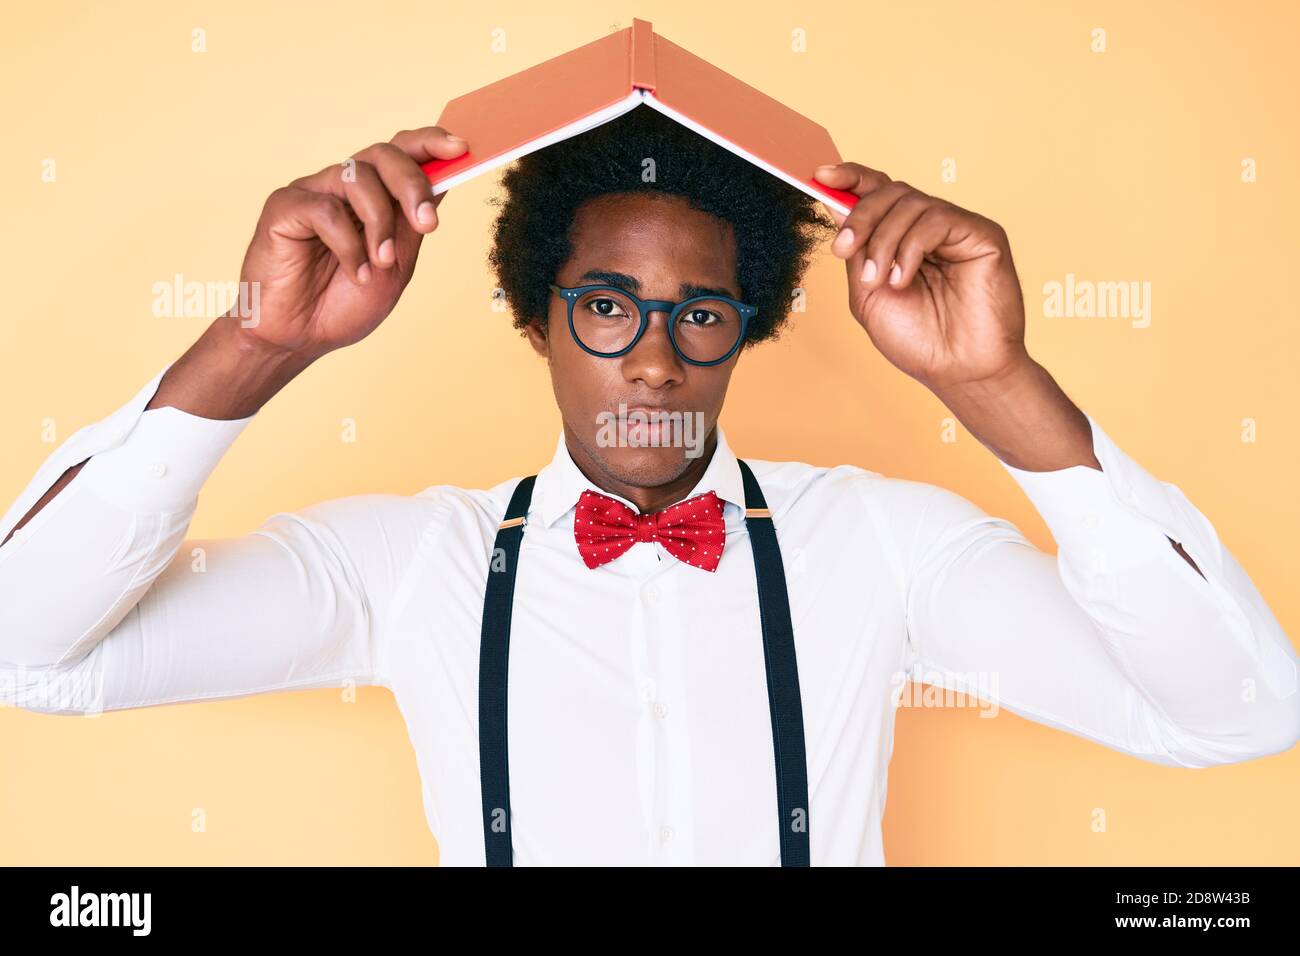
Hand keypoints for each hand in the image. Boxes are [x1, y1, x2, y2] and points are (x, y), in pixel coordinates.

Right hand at [235, 126, 467, 359]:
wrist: (300, 337)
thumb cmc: (344, 302)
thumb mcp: (397, 264)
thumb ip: (414, 223)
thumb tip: (447, 180)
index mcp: (373, 196)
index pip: (401, 152)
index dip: (430, 142)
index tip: (460, 148)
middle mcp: (342, 186)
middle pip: (384, 155)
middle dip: (413, 185)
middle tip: (427, 223)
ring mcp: (312, 192)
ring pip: (357, 176)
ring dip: (380, 224)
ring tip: (381, 263)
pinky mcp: (284, 206)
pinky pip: (325, 209)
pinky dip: (348, 245)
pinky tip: (355, 273)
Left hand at [814, 163, 1029, 392]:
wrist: (957, 371)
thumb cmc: (917, 340)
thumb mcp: (868, 294)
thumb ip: (856, 251)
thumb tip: (833, 204)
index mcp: (901, 237)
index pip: (877, 192)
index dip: (850, 177)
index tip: (820, 176)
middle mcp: (929, 227)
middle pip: (889, 191)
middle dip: (860, 217)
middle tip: (843, 251)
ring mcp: (956, 229)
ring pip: (910, 203)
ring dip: (883, 241)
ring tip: (880, 281)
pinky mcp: (983, 234)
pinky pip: (937, 219)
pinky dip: (910, 247)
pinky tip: (904, 279)